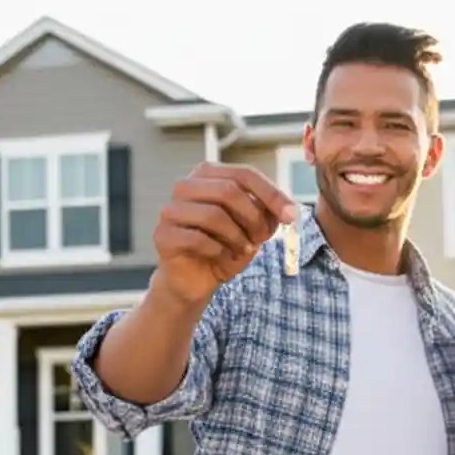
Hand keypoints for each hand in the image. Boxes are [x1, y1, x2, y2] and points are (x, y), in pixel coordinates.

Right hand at [152, 162, 297, 304]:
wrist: (195, 280)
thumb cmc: (224, 247)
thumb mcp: (252, 228)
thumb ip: (267, 213)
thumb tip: (287, 209)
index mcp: (207, 175)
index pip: (244, 174)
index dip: (271, 194)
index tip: (291, 215)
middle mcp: (185, 186)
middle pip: (228, 191)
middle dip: (253, 218)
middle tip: (261, 239)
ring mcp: (170, 210)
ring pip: (213, 215)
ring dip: (237, 237)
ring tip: (242, 249)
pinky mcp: (163, 235)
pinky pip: (198, 239)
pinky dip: (219, 251)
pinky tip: (222, 257)